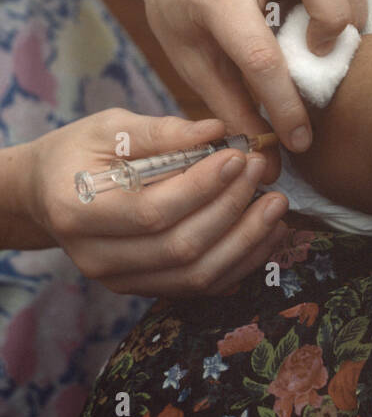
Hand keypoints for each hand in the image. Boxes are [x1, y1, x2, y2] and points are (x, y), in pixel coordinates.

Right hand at [20, 111, 291, 295]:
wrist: (50, 192)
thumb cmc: (81, 151)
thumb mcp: (109, 127)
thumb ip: (159, 131)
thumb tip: (215, 129)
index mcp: (80, 211)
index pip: (152, 211)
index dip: (202, 187)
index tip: (238, 156)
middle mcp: (96, 257)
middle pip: (179, 248)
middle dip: (231, 210)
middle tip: (262, 172)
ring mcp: (120, 281)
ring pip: (194, 277)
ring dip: (245, 243)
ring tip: (276, 206)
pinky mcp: (143, 289)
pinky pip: (198, 288)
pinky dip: (240, 263)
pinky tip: (267, 234)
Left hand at [130, 0, 366, 160]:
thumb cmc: (182, 12)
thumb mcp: (194, 62)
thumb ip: (233, 108)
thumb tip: (269, 158)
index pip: (261, 53)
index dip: (284, 104)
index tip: (299, 140)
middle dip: (330, 34)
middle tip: (314, 61)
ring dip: (346, 18)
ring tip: (323, 45)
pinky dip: (349, 5)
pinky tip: (327, 26)